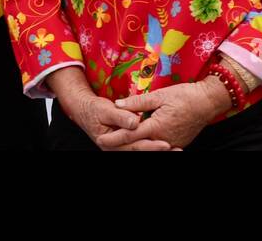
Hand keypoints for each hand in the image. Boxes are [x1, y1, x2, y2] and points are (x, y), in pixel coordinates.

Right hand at [48, 66, 171, 151]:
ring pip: (143, 151)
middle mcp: (117, 150)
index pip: (134, 146)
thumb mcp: (104, 110)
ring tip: (177, 150)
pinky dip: (153, 146)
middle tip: (176, 150)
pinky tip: (167, 146)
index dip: (151, 146)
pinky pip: (141, 147)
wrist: (85, 110)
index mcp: (111, 144)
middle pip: (141, 152)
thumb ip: (120, 116)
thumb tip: (135, 121)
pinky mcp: (127, 145)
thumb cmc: (94, 109)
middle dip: (159, 151)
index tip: (166, 144)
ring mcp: (122, 148)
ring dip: (159, 151)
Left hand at [107, 79, 231, 150]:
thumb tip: (118, 104)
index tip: (101, 139)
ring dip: (134, 145)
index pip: (130, 134)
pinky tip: (139, 141)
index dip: (115, 138)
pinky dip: (148, 145)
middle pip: (138, 145)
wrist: (208, 103)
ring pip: (148, 148)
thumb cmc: (184, 96)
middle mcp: (163, 139)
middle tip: (103, 142)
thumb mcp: (160, 95)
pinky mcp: (177, 143)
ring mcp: (171, 143)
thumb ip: (138, 102)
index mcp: (156, 127)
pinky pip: (159, 147)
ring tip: (118, 142)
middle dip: (120, 144)